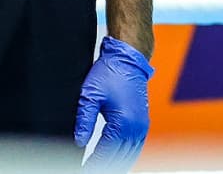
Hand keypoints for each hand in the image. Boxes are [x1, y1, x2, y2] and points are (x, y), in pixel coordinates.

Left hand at [75, 36, 151, 170]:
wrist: (128, 59)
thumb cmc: (110, 73)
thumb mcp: (89, 94)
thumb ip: (84, 119)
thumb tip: (79, 141)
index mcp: (122, 123)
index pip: (105, 152)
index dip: (93, 164)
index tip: (83, 170)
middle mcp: (135, 128)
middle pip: (118, 158)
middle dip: (104, 167)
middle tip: (88, 171)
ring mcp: (141, 127)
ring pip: (129, 156)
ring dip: (116, 164)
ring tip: (100, 169)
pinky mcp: (143, 124)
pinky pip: (135, 148)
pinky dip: (126, 157)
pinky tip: (117, 161)